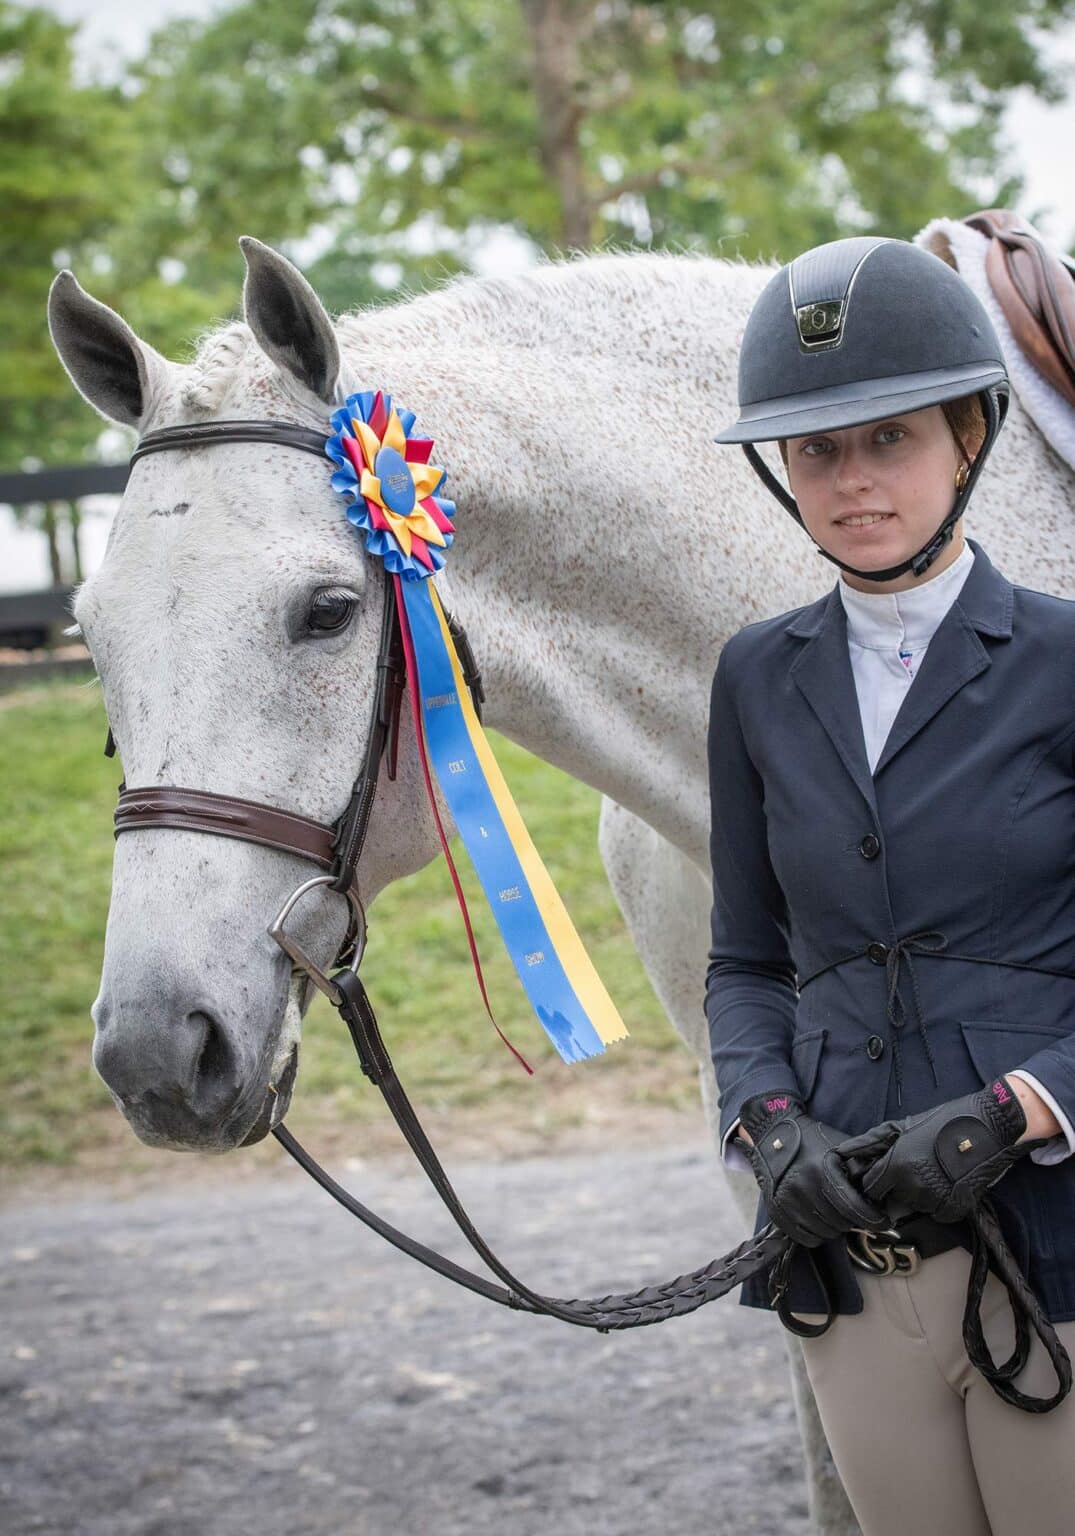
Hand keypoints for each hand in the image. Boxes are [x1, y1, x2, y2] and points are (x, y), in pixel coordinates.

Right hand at [738, 1089, 889, 1247]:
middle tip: (853, 1210)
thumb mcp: (841, 1146)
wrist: (775, 1135)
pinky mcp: (776, 1211)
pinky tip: (819, 1217)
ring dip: (835, 1227)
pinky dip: (817, 1233)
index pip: (854, 1208)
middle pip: (841, 1223)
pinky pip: (806, 1238)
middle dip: (852, 1219)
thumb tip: (885, 1191)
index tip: (883, 1222)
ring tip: (833, 1210)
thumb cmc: (814, 1140)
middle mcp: (803, 1187)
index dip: (873, 1219)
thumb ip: (861, 1167)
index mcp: (822, 1170)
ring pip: (825, 1233)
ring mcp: (787, 1200)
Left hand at [834, 1075, 1050, 1224]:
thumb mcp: (904, 1126)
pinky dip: (942, 1203)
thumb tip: (844, 1152)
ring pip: (918, 1205)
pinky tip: (951, 1182)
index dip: (875, 1184)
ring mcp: (935, 1200)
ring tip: (937, 1171)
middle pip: (895, 1198)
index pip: (871, 1189)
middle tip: (918, 1168)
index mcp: (896, 1166)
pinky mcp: (955, 1209)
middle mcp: (912, 1187)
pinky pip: (939, 1213)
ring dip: (922, 1195)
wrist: (989, 1126)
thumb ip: (872, 1142)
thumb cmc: (945, 1121)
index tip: (882, 1180)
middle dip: (900, 1187)